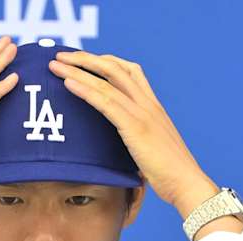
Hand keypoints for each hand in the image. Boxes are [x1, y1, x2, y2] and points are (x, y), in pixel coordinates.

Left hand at [49, 51, 219, 219]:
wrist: (187, 184)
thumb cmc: (170, 174)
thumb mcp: (152, 149)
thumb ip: (137, 140)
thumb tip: (120, 149)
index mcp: (153, 107)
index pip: (130, 71)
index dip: (105, 62)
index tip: (83, 60)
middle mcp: (148, 104)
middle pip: (115, 68)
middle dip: (86, 59)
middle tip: (62, 55)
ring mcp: (143, 113)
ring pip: (106, 81)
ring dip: (78, 70)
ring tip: (56, 65)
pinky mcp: (135, 126)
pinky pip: (105, 102)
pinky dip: (85, 90)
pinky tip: (68, 84)